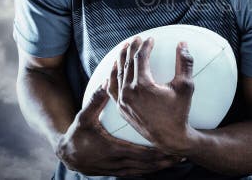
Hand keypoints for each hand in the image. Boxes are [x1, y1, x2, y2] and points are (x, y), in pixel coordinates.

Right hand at [55, 84, 182, 175]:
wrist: (68, 155)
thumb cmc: (77, 135)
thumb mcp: (84, 118)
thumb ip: (95, 101)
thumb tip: (105, 81)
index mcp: (113, 150)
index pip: (141, 153)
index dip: (158, 152)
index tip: (173, 148)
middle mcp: (119, 162)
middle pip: (148, 165)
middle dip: (165, 161)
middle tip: (183, 156)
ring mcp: (119, 169)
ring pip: (145, 170)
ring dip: (162, 166)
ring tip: (178, 160)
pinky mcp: (118, 171)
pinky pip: (139, 172)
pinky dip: (152, 169)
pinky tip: (163, 165)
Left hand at [108, 36, 196, 154]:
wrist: (170, 137)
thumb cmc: (179, 112)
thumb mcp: (186, 86)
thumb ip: (185, 63)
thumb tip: (183, 44)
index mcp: (143, 85)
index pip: (140, 58)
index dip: (145, 46)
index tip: (151, 39)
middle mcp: (129, 92)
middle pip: (127, 63)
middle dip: (132, 49)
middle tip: (136, 39)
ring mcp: (123, 101)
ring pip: (117, 74)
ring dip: (120, 59)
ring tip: (124, 49)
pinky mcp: (121, 108)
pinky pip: (112, 89)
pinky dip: (112, 77)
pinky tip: (114, 70)